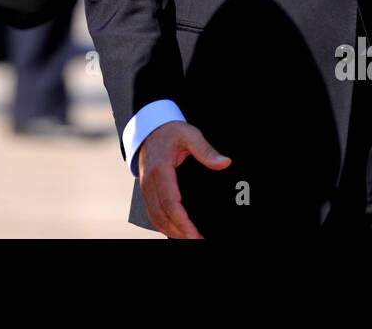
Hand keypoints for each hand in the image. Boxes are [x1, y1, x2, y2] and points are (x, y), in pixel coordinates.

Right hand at [137, 121, 230, 238]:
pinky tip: (178, 232)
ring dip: (172, 232)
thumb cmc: (170, 132)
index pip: (170, 203)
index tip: (196, 235)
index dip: (183, 222)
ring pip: (156, 218)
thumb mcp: (190, 134)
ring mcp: (146, 188)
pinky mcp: (146, 192)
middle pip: (162, 216)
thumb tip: (225, 163)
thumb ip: (207, 150)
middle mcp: (149, 182)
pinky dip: (164, 226)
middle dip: (180, 233)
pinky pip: (153, 214)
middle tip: (199, 241)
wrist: (149, 129)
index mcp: (160, 169)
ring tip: (192, 240)